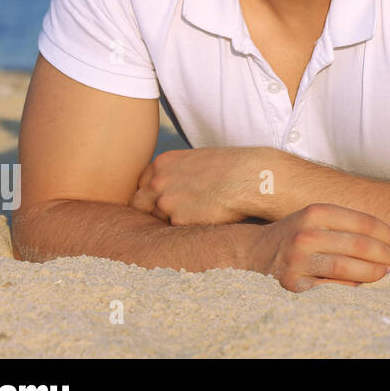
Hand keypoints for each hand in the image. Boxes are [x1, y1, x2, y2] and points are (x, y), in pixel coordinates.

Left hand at [130, 147, 267, 225]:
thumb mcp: (197, 160)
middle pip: (139, 204)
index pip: (142, 184)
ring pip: (157, 219)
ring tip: (196, 215)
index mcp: (163, 162)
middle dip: (151, 210)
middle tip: (173, 214)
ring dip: (171, 220)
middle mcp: (158, 181)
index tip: (163, 200)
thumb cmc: (231, 167)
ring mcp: (165, 201)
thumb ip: (176, 173)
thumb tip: (170, 189)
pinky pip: (175, 230)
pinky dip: (187, 227)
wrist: (250, 177)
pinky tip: (205, 218)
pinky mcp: (178, 220)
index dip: (152, 194)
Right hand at [249, 203, 389, 291]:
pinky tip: (365, 286)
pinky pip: (332, 288)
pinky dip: (353, 288)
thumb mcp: (317, 218)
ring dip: (375, 273)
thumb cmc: (296, 235)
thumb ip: (348, 225)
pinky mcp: (292, 284)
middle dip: (388, 255)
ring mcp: (298, 260)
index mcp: (317, 211)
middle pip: (360, 246)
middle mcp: (306, 233)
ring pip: (348, 268)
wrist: (252, 254)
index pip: (365, 223)